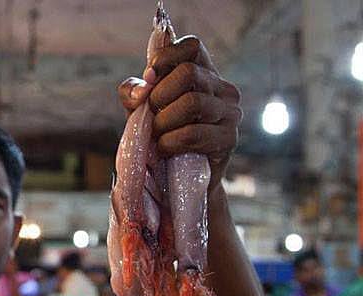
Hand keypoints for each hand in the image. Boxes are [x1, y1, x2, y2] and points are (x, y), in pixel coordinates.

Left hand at [118, 36, 241, 192]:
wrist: (173, 179)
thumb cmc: (159, 136)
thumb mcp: (140, 110)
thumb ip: (134, 92)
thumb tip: (142, 89)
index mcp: (203, 73)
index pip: (192, 46)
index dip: (166, 58)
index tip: (149, 78)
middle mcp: (222, 88)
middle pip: (188, 73)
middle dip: (159, 96)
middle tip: (151, 116)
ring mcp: (230, 113)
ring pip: (192, 103)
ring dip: (163, 122)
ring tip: (157, 136)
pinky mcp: (228, 139)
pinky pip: (193, 134)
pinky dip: (169, 142)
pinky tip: (164, 149)